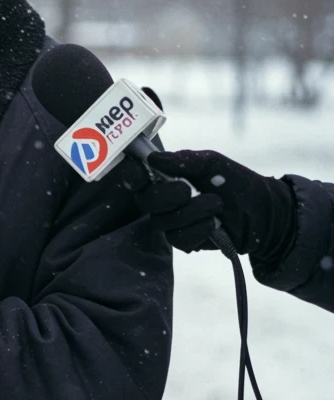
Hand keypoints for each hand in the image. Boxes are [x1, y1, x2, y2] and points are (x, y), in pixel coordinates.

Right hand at [120, 149, 295, 256]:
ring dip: (192, 213)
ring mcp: (173, 222)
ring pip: (164, 222)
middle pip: (146, 201)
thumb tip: (153, 158)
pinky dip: (199, 230)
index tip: (140, 176)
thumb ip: (183, 161)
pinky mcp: (186, 241)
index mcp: (167, 177)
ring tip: (217, 206)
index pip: (138, 177)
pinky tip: (215, 224)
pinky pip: (179, 239)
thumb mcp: (213, 164)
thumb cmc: (238, 183)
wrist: (266, 213)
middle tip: (188, 190)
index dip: (132, 176)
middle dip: (167, 196)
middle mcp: (164, 200)